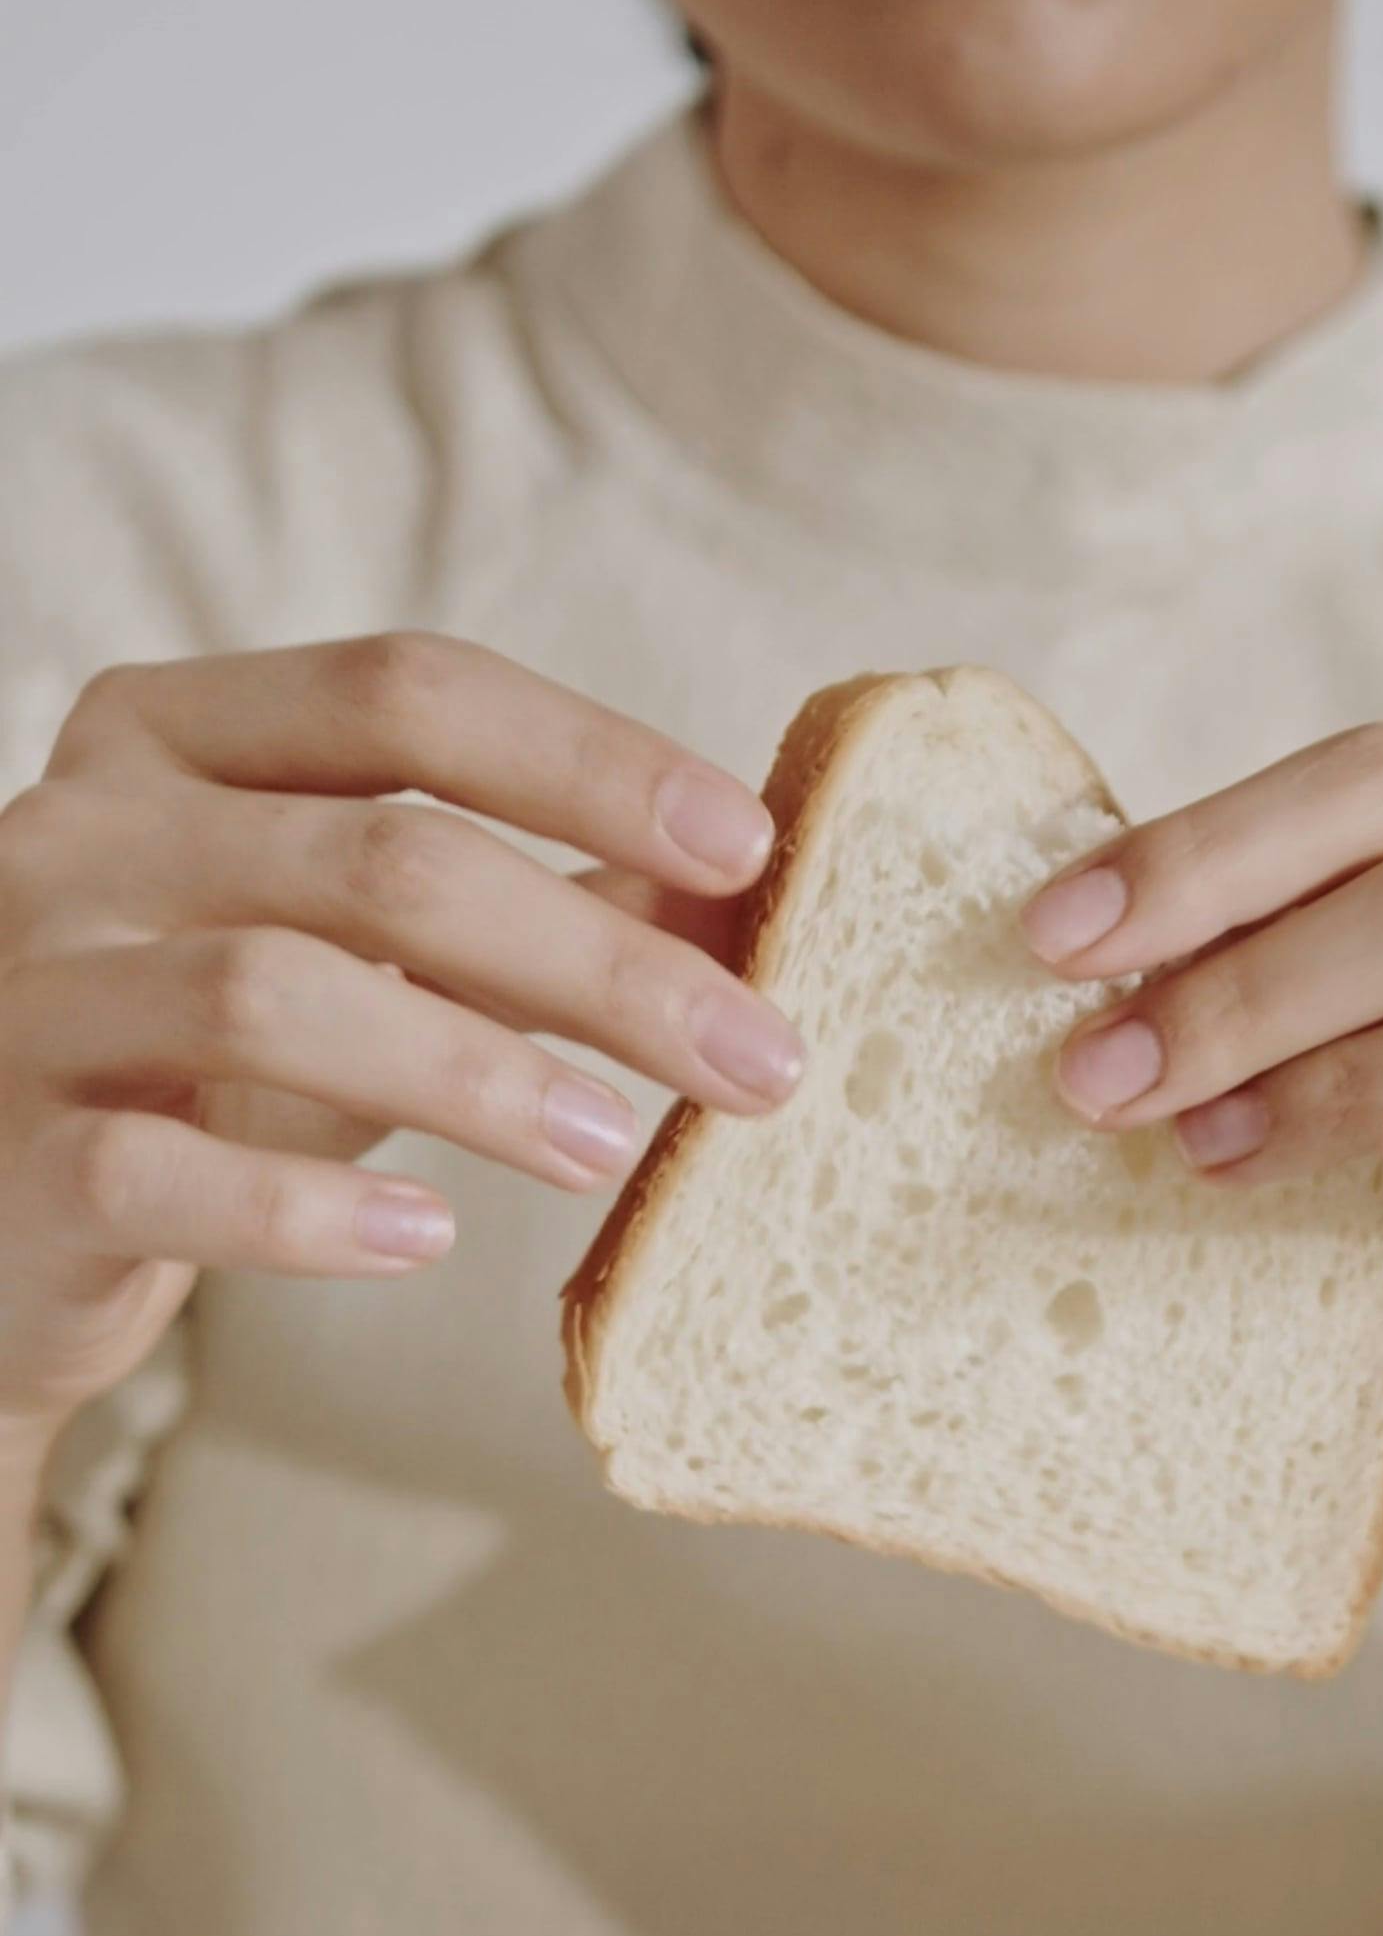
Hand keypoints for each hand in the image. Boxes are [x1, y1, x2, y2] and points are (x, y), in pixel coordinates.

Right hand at [0, 635, 800, 1446]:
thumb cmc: (191, 1079)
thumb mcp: (350, 966)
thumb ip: (513, 915)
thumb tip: (735, 889)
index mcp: (170, 737)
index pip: (403, 694)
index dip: (589, 758)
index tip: (749, 846)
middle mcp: (82, 832)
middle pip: (383, 857)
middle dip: (599, 960)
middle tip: (756, 1057)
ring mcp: (27, 989)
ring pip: (273, 994)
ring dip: (476, 1076)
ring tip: (616, 1147)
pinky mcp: (9, 1152)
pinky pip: (165, 1168)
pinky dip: (311, 1210)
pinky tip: (428, 1241)